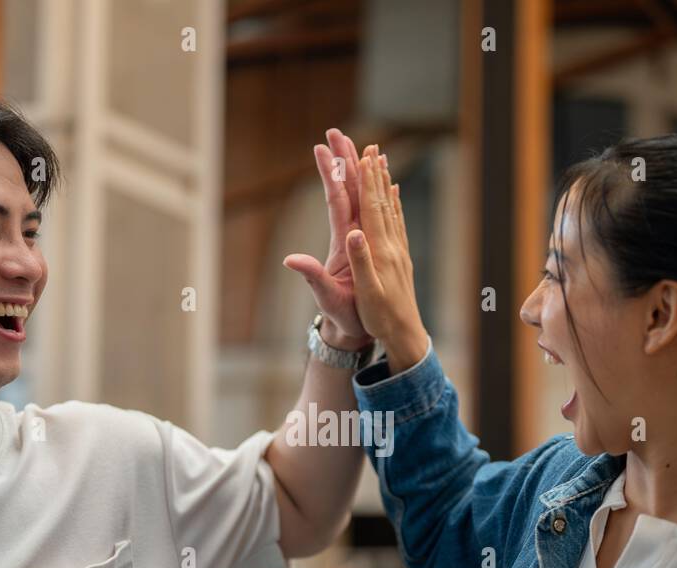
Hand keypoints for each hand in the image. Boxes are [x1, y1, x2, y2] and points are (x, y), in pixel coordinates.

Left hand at [283, 128, 373, 349]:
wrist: (351, 328)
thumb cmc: (340, 315)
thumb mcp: (325, 296)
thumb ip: (311, 276)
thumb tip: (290, 260)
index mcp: (342, 241)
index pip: (336, 199)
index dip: (331, 174)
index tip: (322, 146)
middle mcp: (350, 235)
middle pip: (347, 190)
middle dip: (343, 160)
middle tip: (337, 131)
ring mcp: (360, 240)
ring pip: (362, 198)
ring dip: (362, 172)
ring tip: (367, 147)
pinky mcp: (370, 247)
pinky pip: (377, 215)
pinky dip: (381, 196)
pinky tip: (386, 183)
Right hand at [345, 146, 428, 371]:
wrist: (404, 333)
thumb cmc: (379, 317)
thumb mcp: (365, 292)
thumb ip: (359, 261)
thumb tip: (353, 232)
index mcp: (379, 251)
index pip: (371, 208)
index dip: (366, 181)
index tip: (362, 155)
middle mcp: (391, 245)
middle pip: (380, 200)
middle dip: (373, 172)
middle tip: (369, 144)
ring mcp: (397, 249)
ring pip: (390, 207)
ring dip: (383, 181)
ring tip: (380, 159)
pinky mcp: (400, 257)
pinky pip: (397, 222)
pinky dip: (393, 203)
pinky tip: (393, 193)